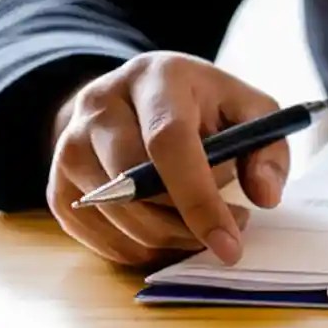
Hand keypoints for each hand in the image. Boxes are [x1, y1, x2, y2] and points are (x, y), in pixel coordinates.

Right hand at [47, 51, 289, 265]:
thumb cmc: (203, 107)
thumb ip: (269, 149)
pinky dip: (142, 249)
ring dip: (169, 239)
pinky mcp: (58, 184)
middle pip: (135, 185)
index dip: (198, 198)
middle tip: (230, 229)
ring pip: (116, 217)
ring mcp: (70, 145)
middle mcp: (101, 105)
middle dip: (186, 223)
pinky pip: (99, 237)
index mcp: (156, 78)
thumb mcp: (250, 110)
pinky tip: (171, 230)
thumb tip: (265, 196)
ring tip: (204, 225)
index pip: (168, 141)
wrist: (137, 100)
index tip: (229, 242)